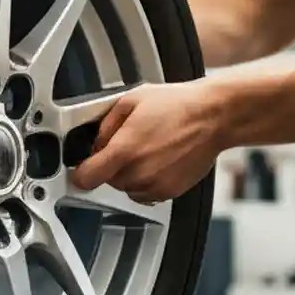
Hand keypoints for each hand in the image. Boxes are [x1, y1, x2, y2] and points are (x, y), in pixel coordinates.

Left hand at [70, 80, 224, 202]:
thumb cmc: (178, 105)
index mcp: (123, 151)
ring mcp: (155, 186)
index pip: (86, 178)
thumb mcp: (130, 101)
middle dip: (111, 164)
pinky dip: (147, 180)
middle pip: (107, 181)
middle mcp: (138, 173)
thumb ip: (105, 125)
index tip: (83, 165)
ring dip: (129, 174)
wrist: (212, 117)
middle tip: (128, 143)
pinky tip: (158, 159)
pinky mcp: (169, 192)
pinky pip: (145, 192)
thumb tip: (95, 142)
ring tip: (148, 149)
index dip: (81, 171)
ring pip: (126, 188)